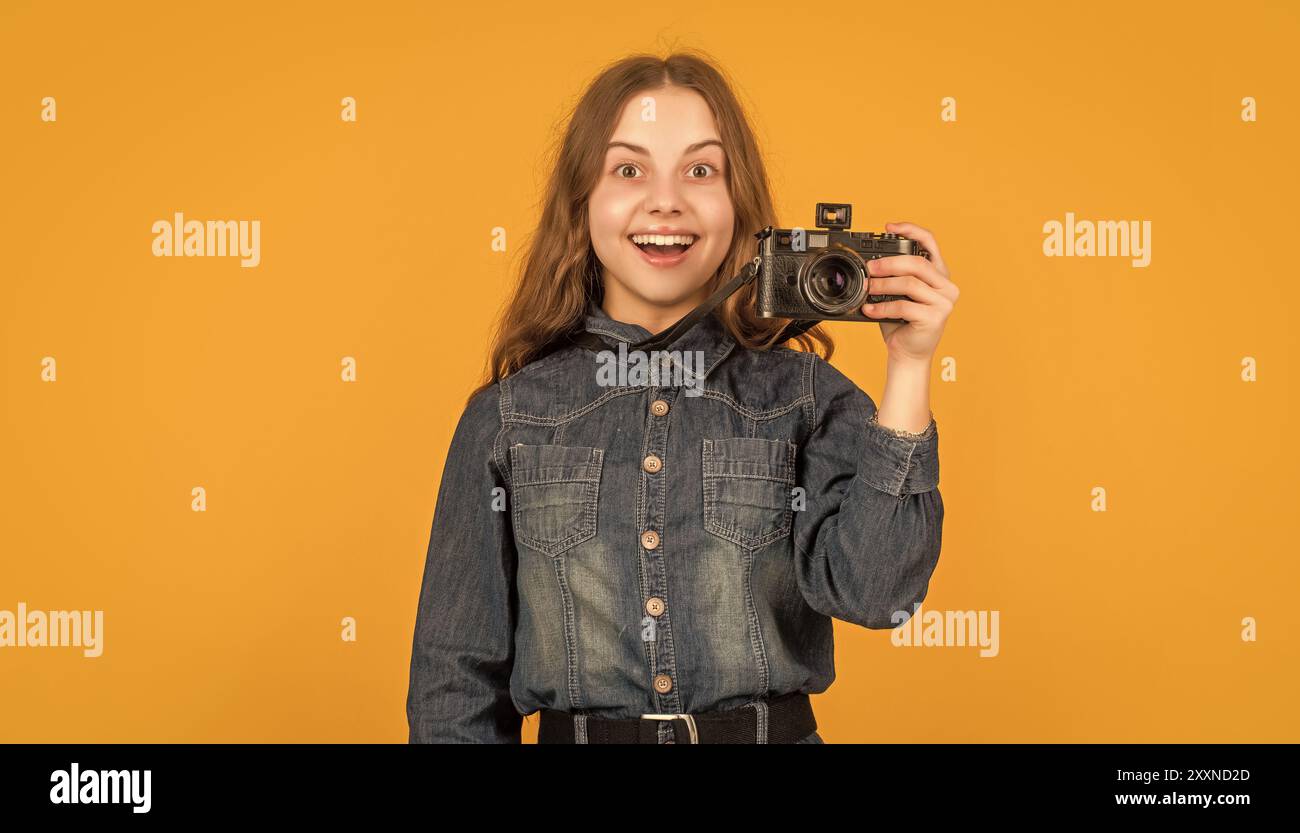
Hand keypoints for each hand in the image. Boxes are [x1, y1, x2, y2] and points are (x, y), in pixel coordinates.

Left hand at [862, 221, 958, 364]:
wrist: (908, 353)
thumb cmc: (901, 322)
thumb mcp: (897, 293)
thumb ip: (893, 276)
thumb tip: (870, 262)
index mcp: (939, 274)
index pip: (931, 243)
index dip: (911, 230)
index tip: (889, 227)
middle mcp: (947, 286)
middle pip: (917, 263)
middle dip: (889, 262)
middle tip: (869, 268)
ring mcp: (944, 302)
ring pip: (910, 283)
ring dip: (883, 284)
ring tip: (867, 289)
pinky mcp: (935, 318)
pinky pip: (904, 306)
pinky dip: (882, 307)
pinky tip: (870, 309)